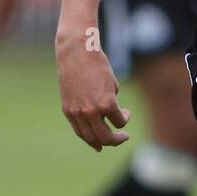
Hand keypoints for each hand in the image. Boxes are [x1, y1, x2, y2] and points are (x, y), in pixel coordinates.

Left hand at [55, 28, 130, 150]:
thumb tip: (107, 108)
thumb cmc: (77, 63)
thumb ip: (87, 101)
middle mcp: (79, 114)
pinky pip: (119, 120)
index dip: (93, 142)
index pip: (82, 134)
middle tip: (121, 138)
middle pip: (96, 139)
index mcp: (70, 111)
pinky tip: (126, 112)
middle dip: (110, 143)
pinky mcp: (106, 103)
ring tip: (125, 131)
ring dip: (119, 137)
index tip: (101, 145)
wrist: (76, 50)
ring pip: (108, 136)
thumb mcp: (76, 87)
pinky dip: (124, 118)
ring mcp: (92, 110)